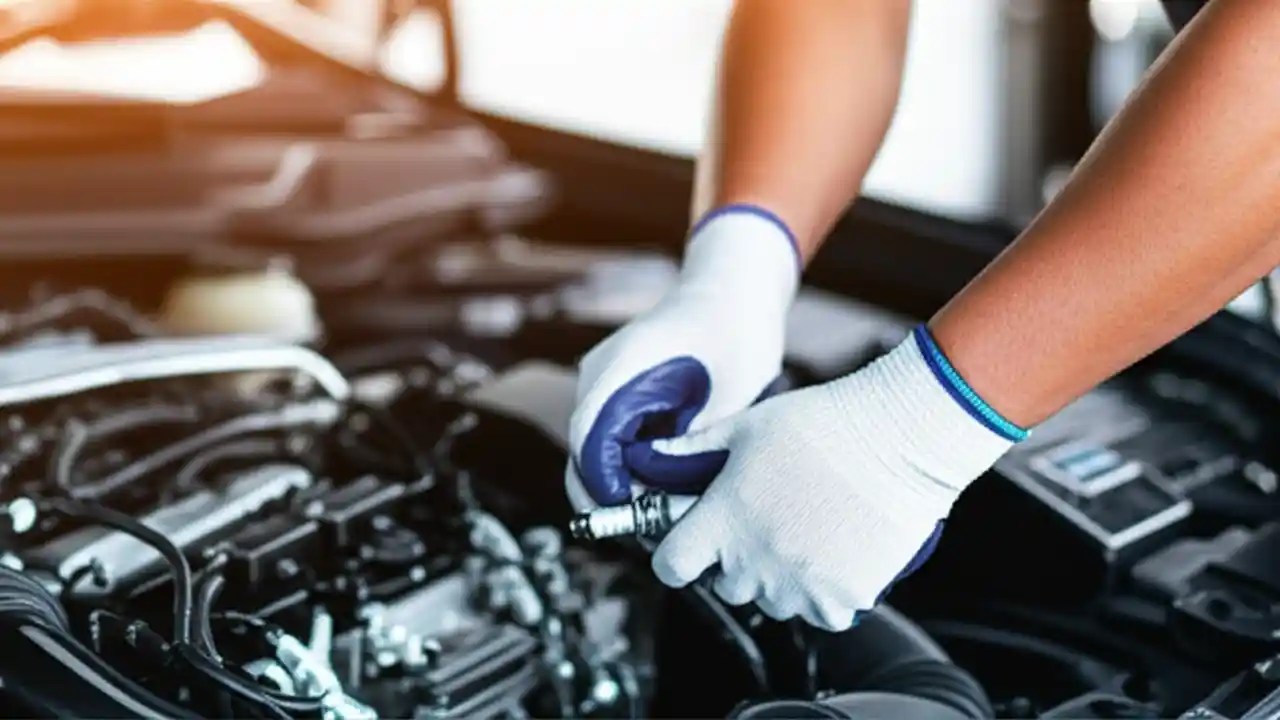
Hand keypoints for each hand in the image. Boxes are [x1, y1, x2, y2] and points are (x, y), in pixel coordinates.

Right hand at [565, 206, 799, 510]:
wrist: (733, 289)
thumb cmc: (738, 333)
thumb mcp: (730, 396)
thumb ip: (696, 446)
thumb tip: (670, 500)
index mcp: (623, 366)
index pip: (590, 438)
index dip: (604, 484)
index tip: (634, 514)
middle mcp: (600, 374)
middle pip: (583, 450)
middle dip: (608, 496)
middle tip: (648, 530)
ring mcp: (603, 382)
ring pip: (593, 449)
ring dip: (619, 483)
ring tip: (660, 513)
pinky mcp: (615, 392)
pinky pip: (608, 437)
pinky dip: (627, 465)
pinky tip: (660, 485)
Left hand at [633, 327, 1026, 629]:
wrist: (898, 437)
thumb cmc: (824, 424)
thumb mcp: (745, 427)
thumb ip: (693, 450)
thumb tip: (653, 457)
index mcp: (723, 520)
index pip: (671, 565)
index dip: (676, 557)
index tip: (690, 547)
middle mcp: (755, 560)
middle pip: (726, 586)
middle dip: (737, 561)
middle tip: (766, 523)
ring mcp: (800, 584)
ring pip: (774, 602)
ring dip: (782, 578)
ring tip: (807, 532)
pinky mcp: (844, 598)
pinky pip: (822, 613)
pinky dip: (827, 594)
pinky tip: (837, 553)